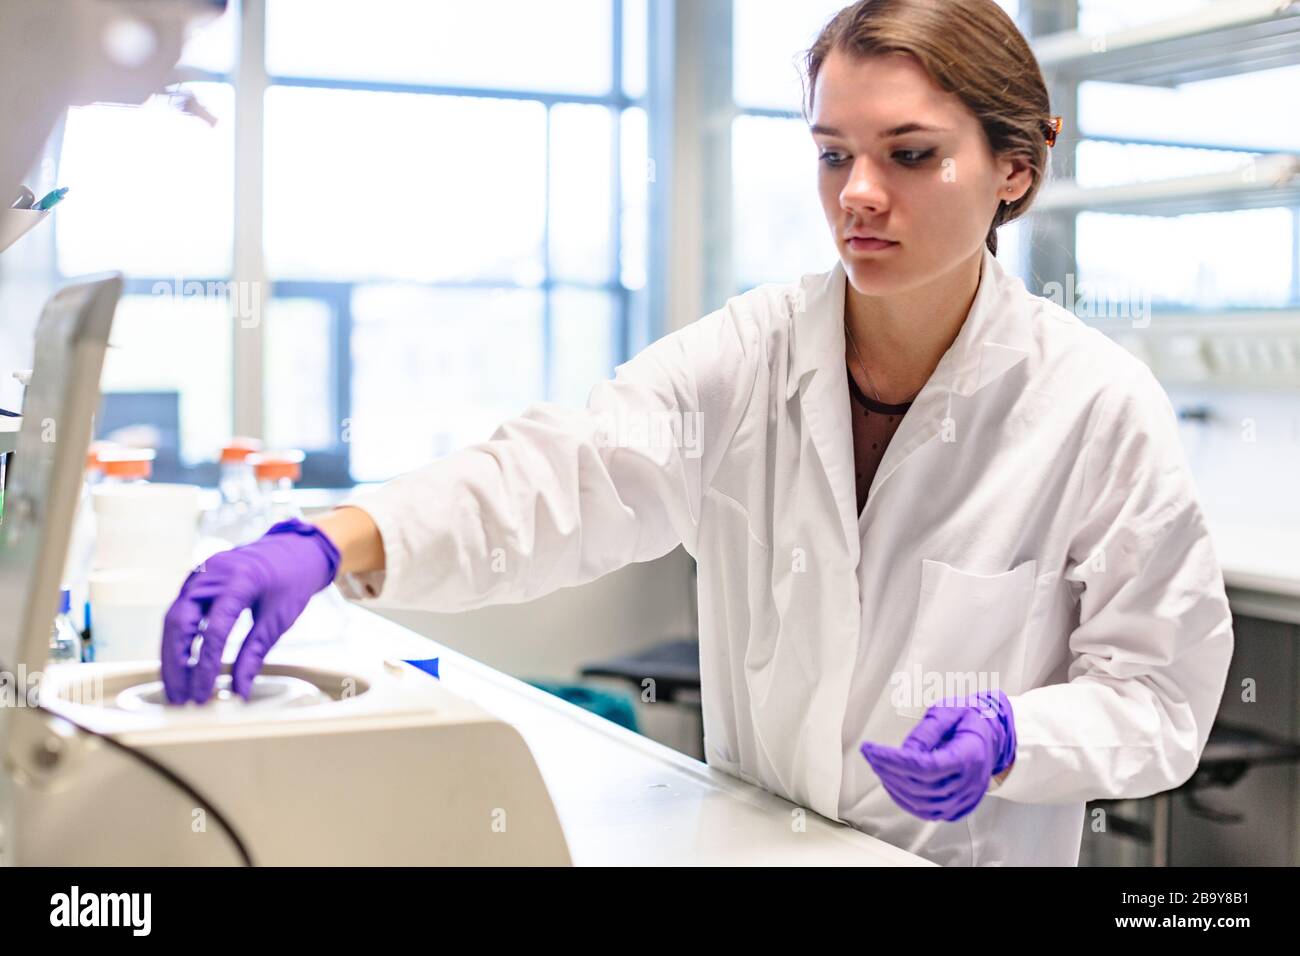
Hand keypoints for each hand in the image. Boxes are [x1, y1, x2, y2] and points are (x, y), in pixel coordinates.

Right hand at [161, 518, 339, 704]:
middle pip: (180, 623)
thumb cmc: (292, 581)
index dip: (205, 667)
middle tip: (179, 697)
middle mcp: (211, 574)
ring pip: (173, 619)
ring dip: (171, 656)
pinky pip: (179, 612)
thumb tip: (239, 690)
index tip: (202, 694)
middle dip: (176, 664)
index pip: (213, 631)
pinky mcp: (195, 581)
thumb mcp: (279, 618)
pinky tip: (180, 665)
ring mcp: (199, 574)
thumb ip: (255, 654)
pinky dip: (177, 640)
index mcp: (239, 580)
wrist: (294, 550)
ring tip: (176, 688)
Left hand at [859, 690, 1015, 820]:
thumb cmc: (969, 720)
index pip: (927, 766)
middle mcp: (970, 783)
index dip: (895, 760)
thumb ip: (926, 731)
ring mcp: (966, 799)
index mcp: (971, 755)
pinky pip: (928, 812)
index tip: (872, 749)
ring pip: (922, 804)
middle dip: (888, 770)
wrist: (991, 735)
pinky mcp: (959, 807)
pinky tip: (892, 783)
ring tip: (878, 766)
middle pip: (921, 787)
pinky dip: (905, 800)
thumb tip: (903, 752)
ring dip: (893, 786)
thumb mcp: (948, 712)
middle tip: (870, 754)